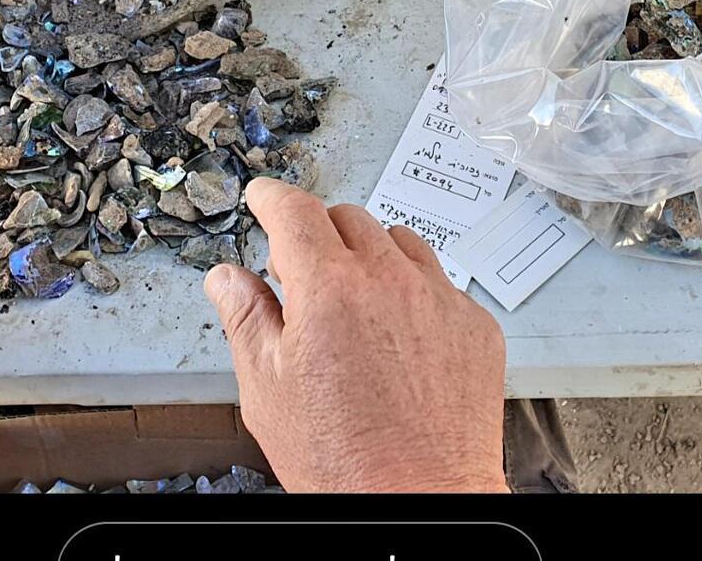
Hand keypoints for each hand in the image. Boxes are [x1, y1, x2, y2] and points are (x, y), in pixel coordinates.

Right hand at [205, 178, 507, 493]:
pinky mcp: (475, 325)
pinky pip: (441, 283)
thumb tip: (227, 280)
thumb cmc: (344, 462)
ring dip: (372, 258)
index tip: (265, 197)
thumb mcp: (268, 391)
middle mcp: (388, 281)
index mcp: (328, 289)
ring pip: (399, 241)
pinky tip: (401, 337)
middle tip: (305, 276)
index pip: (295, 211)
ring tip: (357, 306)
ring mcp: (438, 298)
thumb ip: (246, 320)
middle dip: (319, 236)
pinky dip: (416, 294)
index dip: (272, 198)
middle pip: (347, 218)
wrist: (420, 502)